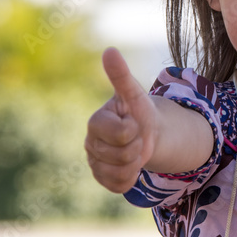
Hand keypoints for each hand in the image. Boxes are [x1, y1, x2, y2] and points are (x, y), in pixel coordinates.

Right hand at [85, 47, 160, 192]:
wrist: (147, 133)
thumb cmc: (139, 111)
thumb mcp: (134, 94)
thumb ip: (121, 76)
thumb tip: (109, 50)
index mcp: (96, 122)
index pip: (120, 133)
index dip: (133, 129)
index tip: (133, 122)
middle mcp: (89, 142)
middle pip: (121, 155)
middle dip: (136, 147)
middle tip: (135, 137)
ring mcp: (94, 162)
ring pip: (119, 172)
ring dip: (135, 163)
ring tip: (133, 151)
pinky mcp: (101, 178)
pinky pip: (117, 186)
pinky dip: (130, 178)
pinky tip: (130, 166)